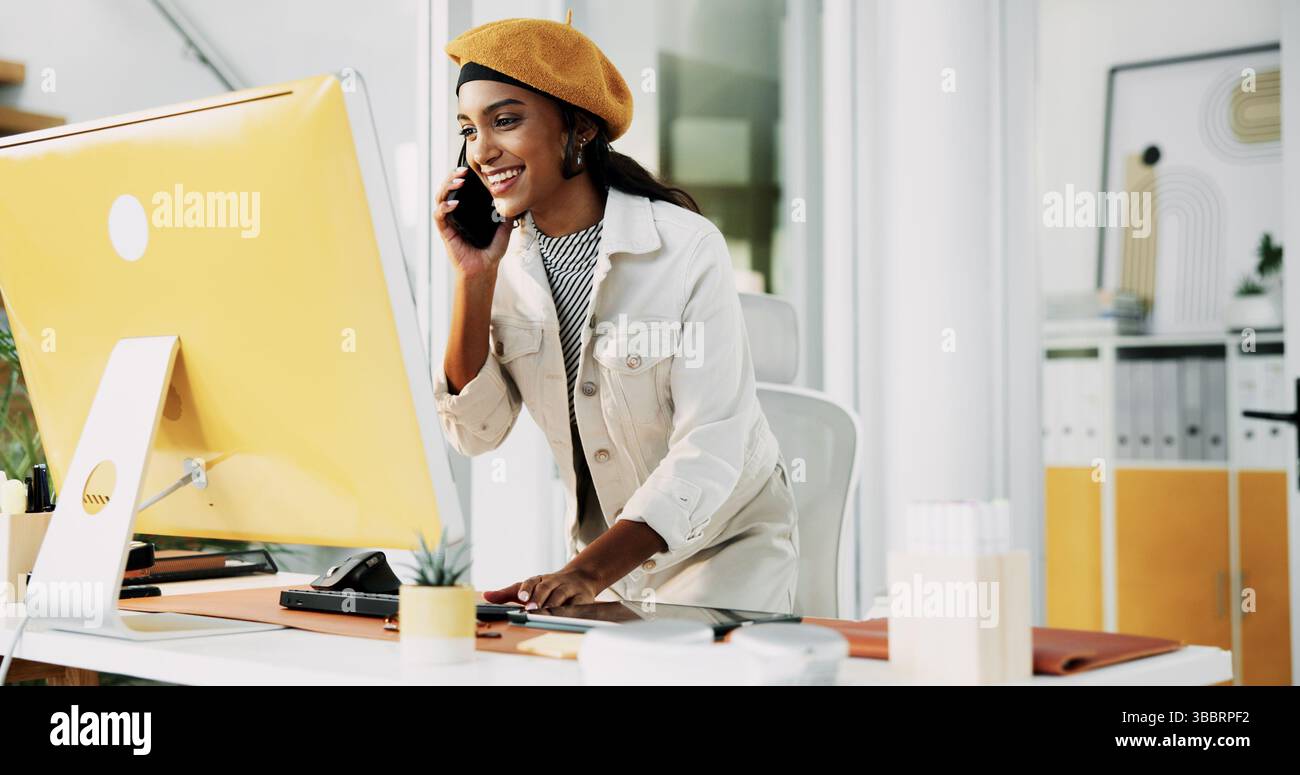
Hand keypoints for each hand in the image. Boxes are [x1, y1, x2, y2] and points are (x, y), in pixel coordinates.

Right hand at [433, 166, 511, 279]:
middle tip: (462, 171)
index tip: (470, 169)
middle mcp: (456, 214)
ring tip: (458, 182)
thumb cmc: (491, 252)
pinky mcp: (446, 232)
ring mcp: (450, 222)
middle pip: (447, 189)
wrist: (484, 270)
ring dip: (447, 187)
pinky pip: (439, 216)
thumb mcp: (504, 230)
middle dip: (452, 177)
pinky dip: (445, 207)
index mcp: (467, 211)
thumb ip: (507, 217)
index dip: (461, 176)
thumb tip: (514, 203)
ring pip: (440, 198)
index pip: (460, 189)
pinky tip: (454, 203)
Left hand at [483, 567, 603, 609]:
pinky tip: (566, 616)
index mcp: (539, 579)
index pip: (530, 582)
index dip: (527, 589)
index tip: (522, 598)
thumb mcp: (527, 588)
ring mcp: (569, 588)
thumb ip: (506, 594)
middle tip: (532, 608)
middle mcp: (554, 581)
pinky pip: (578, 603)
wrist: (580, 578)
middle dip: (539, 597)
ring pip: (561, 595)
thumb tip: (485, 596)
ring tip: (546, 613)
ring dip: (553, 604)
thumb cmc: (548, 587)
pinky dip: (572, 609)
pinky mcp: (583, 597)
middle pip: (546, 587)